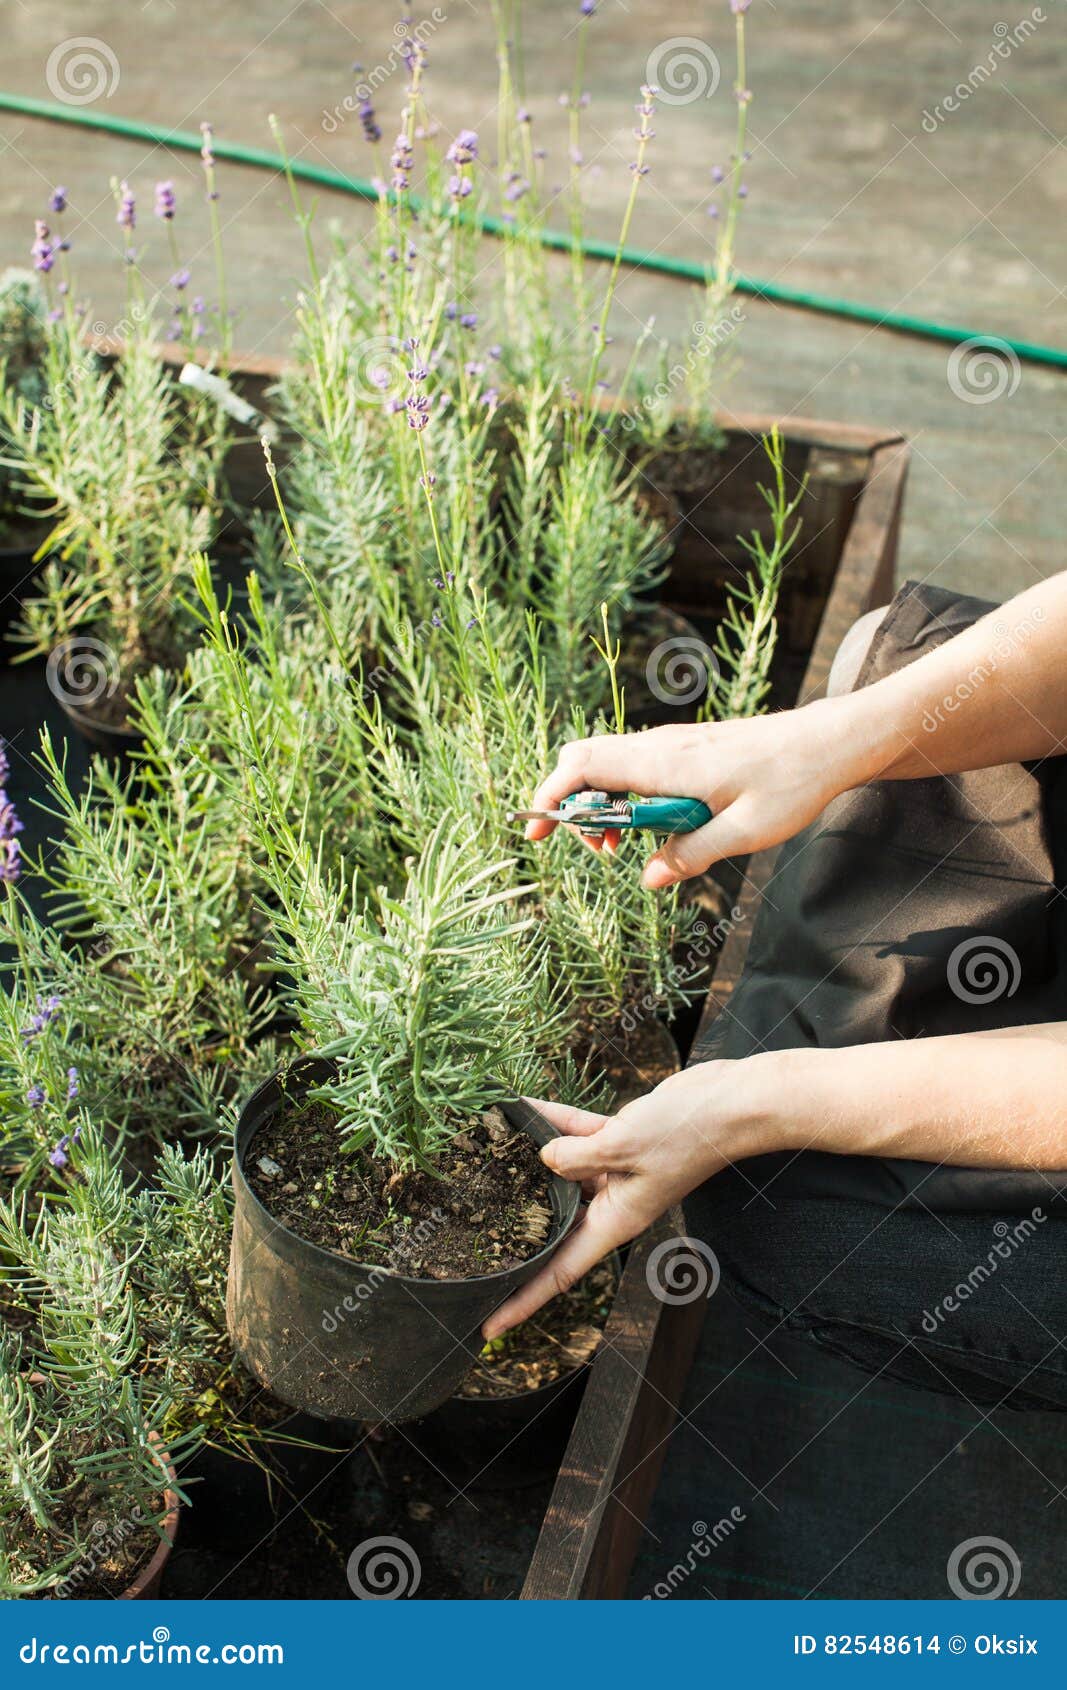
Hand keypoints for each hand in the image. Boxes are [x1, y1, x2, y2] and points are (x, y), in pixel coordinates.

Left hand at [484, 1056, 790, 1337]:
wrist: (732, 1103)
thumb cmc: (689, 1136)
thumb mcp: (624, 1148)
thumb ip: (575, 1155)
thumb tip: (542, 1155)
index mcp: (617, 1222)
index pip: (560, 1274)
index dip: (523, 1302)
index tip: (489, 1327)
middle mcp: (612, 1202)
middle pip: (554, 1226)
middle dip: (517, 1233)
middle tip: (470, 1246)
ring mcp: (615, 1169)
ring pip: (561, 1172)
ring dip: (530, 1161)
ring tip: (486, 1159)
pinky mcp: (621, 1138)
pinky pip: (577, 1132)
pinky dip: (554, 1120)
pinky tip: (525, 1107)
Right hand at [526, 699, 861, 887]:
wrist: (829, 743)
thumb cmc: (793, 783)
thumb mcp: (745, 832)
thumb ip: (691, 854)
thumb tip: (648, 878)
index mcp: (667, 764)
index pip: (584, 766)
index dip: (551, 796)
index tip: (538, 833)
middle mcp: (662, 746)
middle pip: (584, 759)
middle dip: (569, 803)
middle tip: (592, 851)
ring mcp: (671, 744)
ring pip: (606, 761)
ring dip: (598, 803)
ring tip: (618, 849)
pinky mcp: (685, 749)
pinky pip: (632, 764)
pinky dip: (621, 794)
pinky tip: (647, 827)